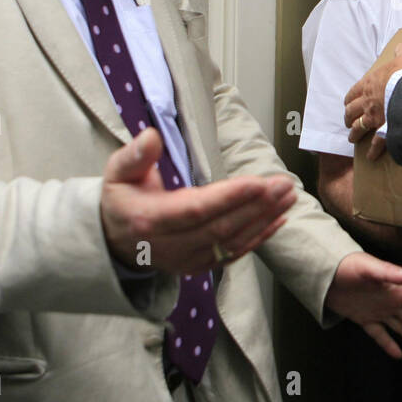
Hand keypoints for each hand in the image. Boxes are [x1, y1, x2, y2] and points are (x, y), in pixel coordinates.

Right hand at [100, 127, 294, 272]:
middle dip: (256, 205)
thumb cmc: (121, 200)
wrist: (113, 241)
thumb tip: (151, 136)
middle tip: (283, 184)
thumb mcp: (117, 172)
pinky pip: (234, 253)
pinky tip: (280, 219)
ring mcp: (186, 259)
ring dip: (264, 218)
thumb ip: (135, 155)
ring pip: (231, 241)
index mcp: (149, 220)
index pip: (195, 210)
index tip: (257, 182)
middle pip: (220, 226)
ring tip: (288, 195)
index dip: (228, 198)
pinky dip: (260, 237)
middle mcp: (170, 245)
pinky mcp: (199, 266)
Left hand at [324, 251, 401, 359]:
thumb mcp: (368, 267)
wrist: (323, 272)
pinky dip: (389, 344)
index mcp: (396, 290)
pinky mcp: (363, 318)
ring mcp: (378, 311)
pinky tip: (399, 355)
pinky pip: (380, 334)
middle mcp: (390, 301)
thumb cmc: (347, 266)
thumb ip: (389, 272)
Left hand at [343, 43, 401, 159]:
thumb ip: (400, 53)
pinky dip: (372, 151)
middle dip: (348, 117)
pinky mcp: (383, 131)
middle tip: (347, 121)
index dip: (349, 98)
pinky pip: (376, 144)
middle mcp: (367, 102)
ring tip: (352, 138)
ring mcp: (373, 118)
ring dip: (354, 133)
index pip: (353, 92)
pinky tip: (370, 156)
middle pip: (351, 111)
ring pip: (358, 127)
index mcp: (369, 85)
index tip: (347, 103)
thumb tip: (401, 46)